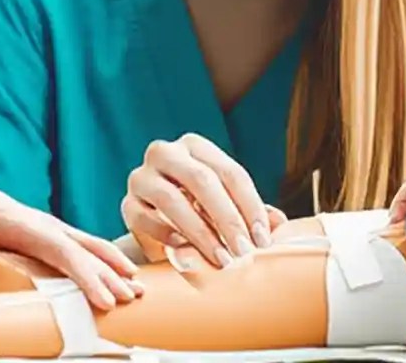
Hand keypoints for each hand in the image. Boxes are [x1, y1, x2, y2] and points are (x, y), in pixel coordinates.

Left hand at [0, 176, 142, 310]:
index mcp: (8, 220)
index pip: (57, 249)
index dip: (84, 274)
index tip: (104, 298)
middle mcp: (23, 214)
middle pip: (74, 240)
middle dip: (107, 267)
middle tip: (133, 293)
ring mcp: (25, 216)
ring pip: (73, 236)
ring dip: (103, 257)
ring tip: (132, 278)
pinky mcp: (22, 222)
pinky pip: (61, 237)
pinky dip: (85, 251)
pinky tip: (101, 264)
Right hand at [121, 133, 285, 266]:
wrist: (158, 225)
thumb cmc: (198, 210)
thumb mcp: (226, 206)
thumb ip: (251, 211)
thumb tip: (278, 222)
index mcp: (195, 146)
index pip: (229, 172)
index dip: (250, 206)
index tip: (262, 239)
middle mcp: (165, 153)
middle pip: (201, 179)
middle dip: (227, 218)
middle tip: (243, 251)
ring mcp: (141, 177)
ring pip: (170, 198)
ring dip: (200, 232)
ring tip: (221, 258)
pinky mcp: (126, 203)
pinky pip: (145, 218)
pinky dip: (167, 235)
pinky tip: (185, 250)